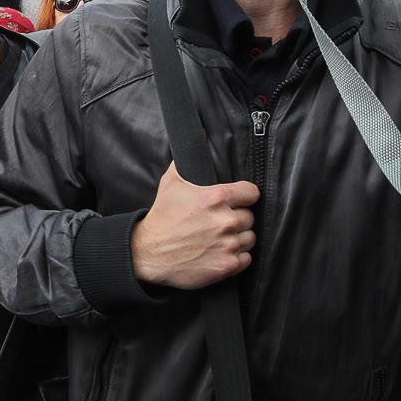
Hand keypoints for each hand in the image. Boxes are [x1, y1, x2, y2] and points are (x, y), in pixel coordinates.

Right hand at [130, 162, 257, 288]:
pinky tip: (219, 252)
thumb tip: (198, 136)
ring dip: (238, 238)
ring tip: (218, 238)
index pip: (251, 193)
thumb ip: (187, 160)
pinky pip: (246, 258)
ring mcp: (228, 244)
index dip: (244, 196)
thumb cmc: (161, 218)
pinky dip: (236, 257)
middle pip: (250, 217)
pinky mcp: (228, 265)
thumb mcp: (170, 183)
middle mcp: (226, 220)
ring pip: (249, 238)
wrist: (149, 253)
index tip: (238, 201)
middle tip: (219, 223)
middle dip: (237, 219)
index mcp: (216, 198)